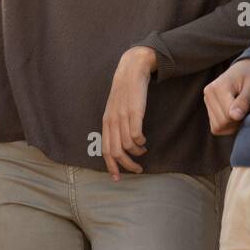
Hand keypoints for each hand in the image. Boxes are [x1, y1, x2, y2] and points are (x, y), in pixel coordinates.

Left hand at [101, 46, 155, 179]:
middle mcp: (112, 122)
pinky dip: (140, 142)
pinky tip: (144, 141)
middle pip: (116, 152)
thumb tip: (121, 146)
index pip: (106, 151)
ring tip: (143, 150)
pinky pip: (136, 135)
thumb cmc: (125, 93)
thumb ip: (116, 126)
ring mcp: (122, 117)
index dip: (111, 167)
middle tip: (137, 170)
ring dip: (137, 153)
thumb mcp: (115, 110)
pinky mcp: (134, 112)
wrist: (130, 72)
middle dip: (127, 165)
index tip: (118, 178)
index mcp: (106, 123)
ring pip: (127, 146)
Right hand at [203, 58, 249, 134]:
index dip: (244, 116)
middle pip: (222, 123)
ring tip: (243, 109)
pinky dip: (229, 125)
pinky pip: (217, 127)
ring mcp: (207, 101)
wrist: (247, 68)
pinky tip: (237, 114)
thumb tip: (234, 116)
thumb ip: (244, 101)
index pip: (228, 116)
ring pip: (219, 127)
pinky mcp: (209, 108)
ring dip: (234, 124)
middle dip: (239, 121)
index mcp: (218, 87)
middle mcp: (208, 94)